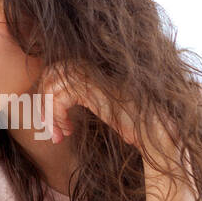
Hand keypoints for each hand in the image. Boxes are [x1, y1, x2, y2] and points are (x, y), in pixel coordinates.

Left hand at [39, 65, 168, 151]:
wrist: (156, 133)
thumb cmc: (134, 124)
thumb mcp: (104, 107)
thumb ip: (84, 97)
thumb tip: (54, 101)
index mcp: (96, 68)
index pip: (59, 69)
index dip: (49, 93)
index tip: (54, 120)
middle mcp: (94, 66)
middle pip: (52, 72)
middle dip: (45, 101)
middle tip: (51, 129)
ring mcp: (95, 75)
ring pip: (53, 84)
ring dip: (50, 112)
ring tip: (59, 134)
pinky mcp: (94, 87)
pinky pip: (60, 95)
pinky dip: (57, 115)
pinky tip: (68, 131)